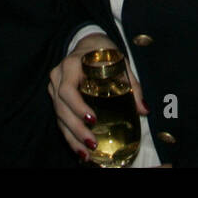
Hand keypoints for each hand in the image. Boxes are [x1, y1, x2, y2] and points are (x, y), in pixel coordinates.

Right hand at [47, 33, 146, 160]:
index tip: (93, 119)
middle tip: (92, 143)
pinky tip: (80, 150)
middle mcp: (58, 76)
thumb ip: (132, 85)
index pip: (68, 89)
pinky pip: (60, 118)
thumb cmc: (104, 53)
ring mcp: (54, 87)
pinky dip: (69, 135)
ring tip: (86, 154)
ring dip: (71, 137)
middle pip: (61, 106)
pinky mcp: (56, 97)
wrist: (88, 43)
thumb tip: (144, 110)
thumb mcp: (120, 62)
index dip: (77, 106)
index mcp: (71, 65)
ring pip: (59, 116)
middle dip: (76, 128)